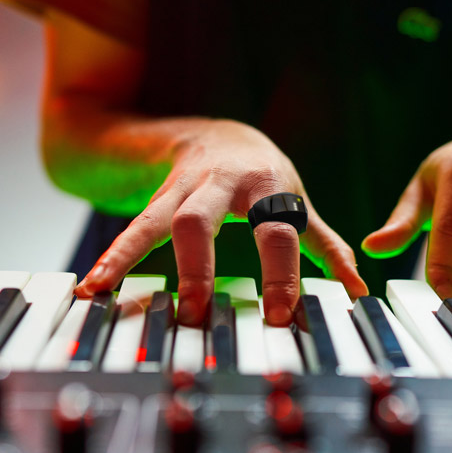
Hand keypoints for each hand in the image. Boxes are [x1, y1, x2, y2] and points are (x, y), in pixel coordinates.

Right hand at [75, 119, 367, 324]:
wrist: (216, 134)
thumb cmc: (264, 176)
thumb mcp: (297, 203)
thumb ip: (325, 246)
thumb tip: (360, 290)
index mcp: (268, 188)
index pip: (277, 233)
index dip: (279, 274)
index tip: (279, 318)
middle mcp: (222, 183)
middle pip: (203, 221)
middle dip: (196, 267)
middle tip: (194, 315)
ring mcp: (184, 188)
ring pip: (157, 220)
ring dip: (129, 257)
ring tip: (104, 293)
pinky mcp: (157, 197)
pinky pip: (132, 226)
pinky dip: (111, 256)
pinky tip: (91, 285)